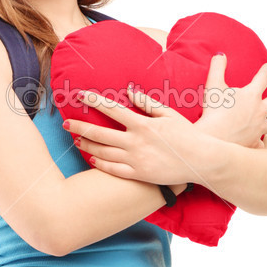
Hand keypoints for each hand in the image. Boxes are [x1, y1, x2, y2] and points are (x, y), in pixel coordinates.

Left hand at [62, 88, 210, 184]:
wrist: (202, 161)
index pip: (112, 110)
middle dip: (80, 127)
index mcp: (143, 124)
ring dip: (87, 145)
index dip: (94, 101)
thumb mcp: (169, 114)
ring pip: (103, 153)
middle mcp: (136, 142)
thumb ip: (147, 103)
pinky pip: (113, 170)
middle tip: (65, 123)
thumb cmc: (187, 134)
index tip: (80, 95)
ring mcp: (136, 160)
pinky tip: (91, 158)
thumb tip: (129, 91)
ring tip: (76, 140)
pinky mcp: (139, 175)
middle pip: (100, 133)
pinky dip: (100, 164)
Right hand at [194, 54, 266, 148]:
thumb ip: (217, 67)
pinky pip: (261, 143)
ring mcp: (259, 129)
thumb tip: (220, 55)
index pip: (263, 78)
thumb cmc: (212, 112)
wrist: (212, 140)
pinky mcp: (254, 143)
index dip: (265, 71)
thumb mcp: (213, 85)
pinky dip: (258, 142)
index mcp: (251, 95)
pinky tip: (254, 141)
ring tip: (264, 121)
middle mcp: (260, 111)